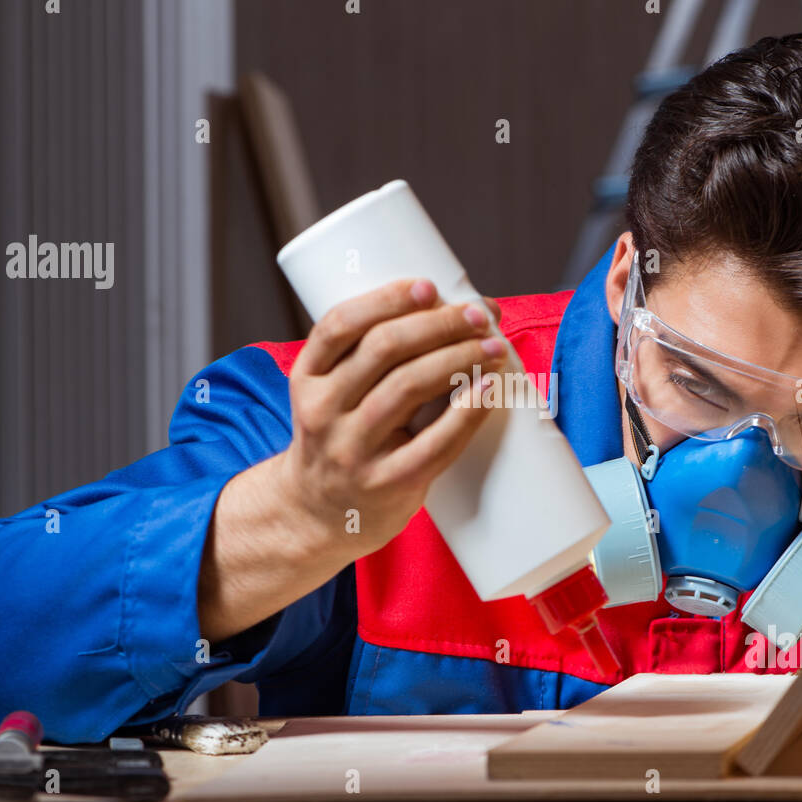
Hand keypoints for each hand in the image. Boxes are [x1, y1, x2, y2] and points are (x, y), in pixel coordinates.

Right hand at [278, 277, 506, 558]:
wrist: (318, 515)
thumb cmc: (344, 438)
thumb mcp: (335, 394)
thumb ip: (380, 357)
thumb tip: (476, 311)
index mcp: (307, 378)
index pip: (339, 325)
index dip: (386, 299)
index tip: (429, 286)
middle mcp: (323, 411)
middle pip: (384, 350)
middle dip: (439, 324)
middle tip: (478, 315)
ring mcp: (353, 451)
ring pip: (410, 387)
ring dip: (459, 357)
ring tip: (493, 345)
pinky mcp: (388, 483)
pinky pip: (435, 442)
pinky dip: (467, 411)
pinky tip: (488, 387)